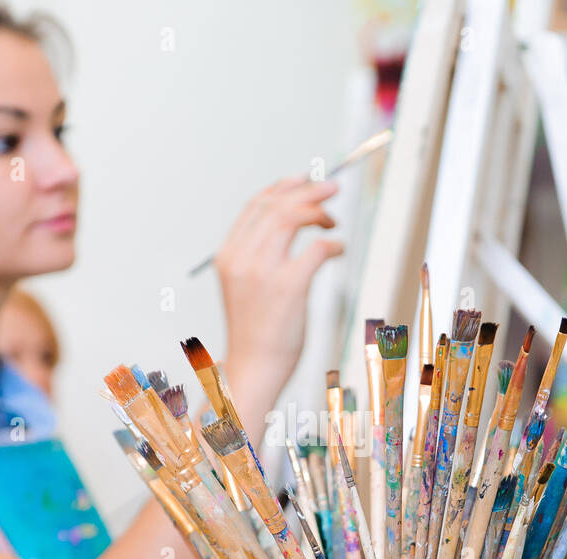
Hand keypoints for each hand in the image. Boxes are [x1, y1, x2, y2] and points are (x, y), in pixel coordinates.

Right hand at [215, 176, 343, 387]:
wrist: (254, 369)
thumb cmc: (256, 332)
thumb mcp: (245, 286)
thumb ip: (258, 256)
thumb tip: (290, 223)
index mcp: (228, 256)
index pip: (256, 206)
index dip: (283, 188)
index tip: (303, 181)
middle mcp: (242, 259)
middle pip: (277, 205)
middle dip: (308, 191)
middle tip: (332, 189)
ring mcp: (264, 272)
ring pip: (294, 217)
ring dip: (319, 211)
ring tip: (334, 219)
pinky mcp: (290, 287)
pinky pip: (317, 248)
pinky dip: (333, 244)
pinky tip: (338, 250)